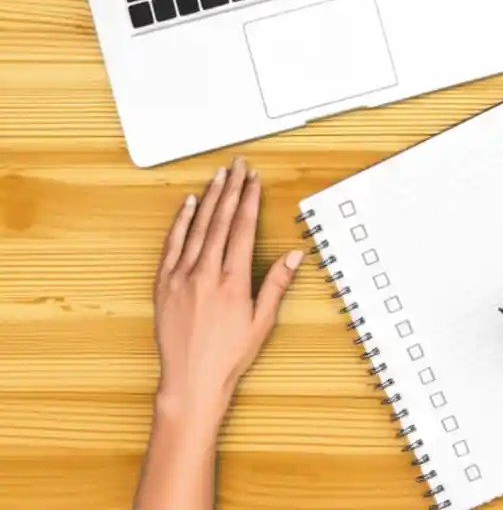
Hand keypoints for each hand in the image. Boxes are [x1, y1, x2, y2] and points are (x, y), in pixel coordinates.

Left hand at [152, 158, 302, 421]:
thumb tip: (293, 255)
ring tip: (219, 176)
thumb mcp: (262, 322)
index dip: (249, 201)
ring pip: (197, 227)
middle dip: (231, 190)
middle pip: (220, 221)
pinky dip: (181, 221)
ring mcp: (181, 277)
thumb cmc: (229, 355)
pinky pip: (172, 244)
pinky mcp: (163, 284)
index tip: (254, 182)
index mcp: (233, 282)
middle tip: (238, 167)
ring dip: (209, 199)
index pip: (242, 229)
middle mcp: (205, 274)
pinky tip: (189, 204)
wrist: (191, 380)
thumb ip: (277, 284)